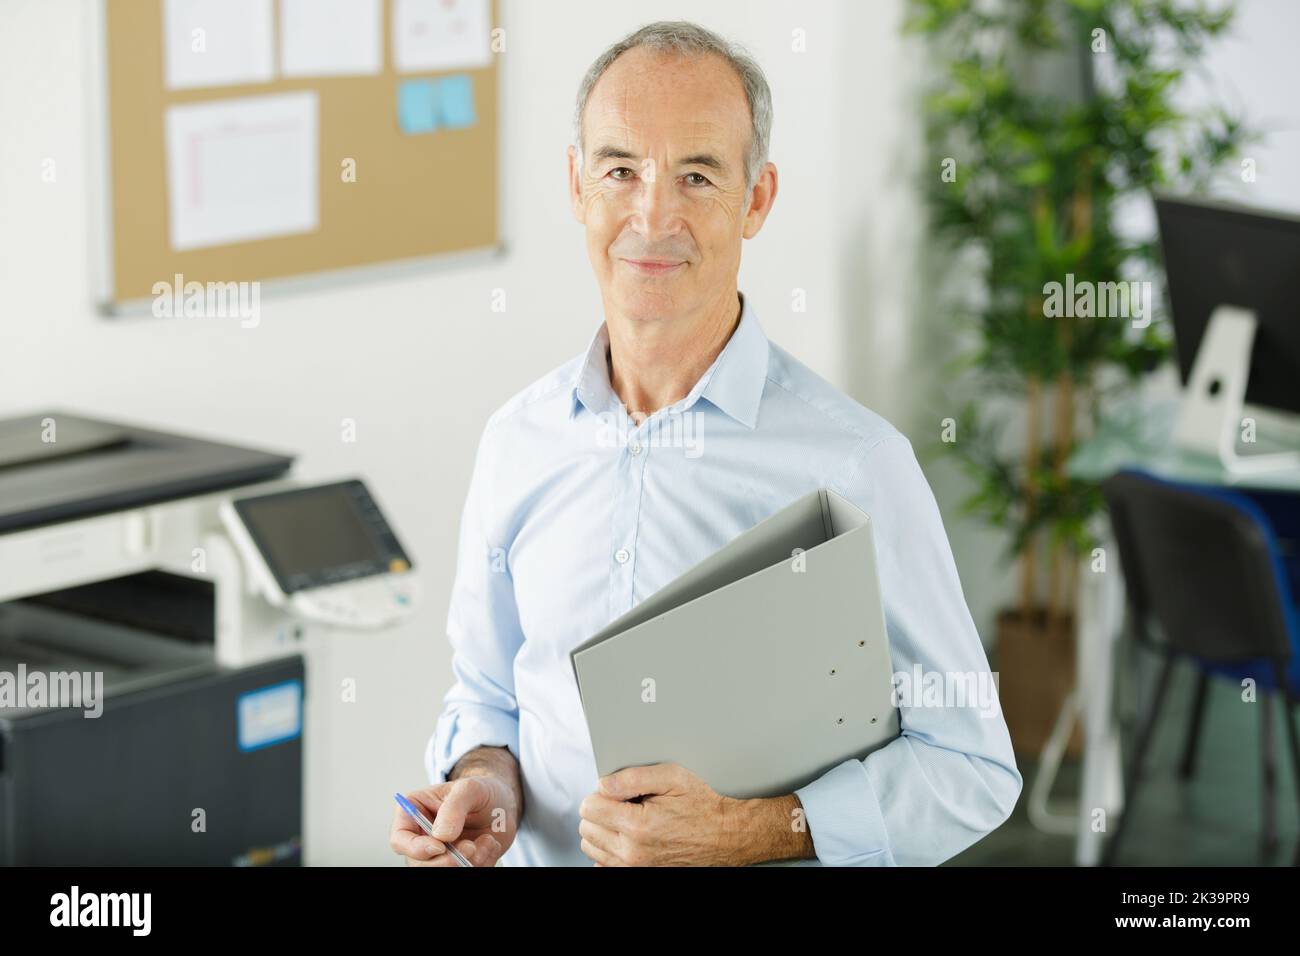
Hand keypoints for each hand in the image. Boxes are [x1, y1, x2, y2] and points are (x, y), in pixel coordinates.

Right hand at [390, 777, 517, 866]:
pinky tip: (490, 844)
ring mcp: (438, 855)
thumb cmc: (480, 792)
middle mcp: (422, 838)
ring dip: (467, 863)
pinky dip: (482, 864)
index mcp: (414, 813)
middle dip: (447, 861)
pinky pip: (464, 873)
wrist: (502, 805)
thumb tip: (441, 835)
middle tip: (470, 847)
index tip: (440, 846)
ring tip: (487, 841)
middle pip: (419, 864)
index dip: (415, 848)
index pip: (400, 839)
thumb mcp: (470, 789)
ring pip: (441, 872)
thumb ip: (454, 807)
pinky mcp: (456, 865)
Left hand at [578, 763, 740, 865]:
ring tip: (625, 820)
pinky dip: (608, 849)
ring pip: (591, 846)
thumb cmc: (700, 806)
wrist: (722, 836)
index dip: (601, 793)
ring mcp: (633, 868)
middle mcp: (632, 852)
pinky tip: (626, 837)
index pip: (589, 807)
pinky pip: (603, 863)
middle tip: (624, 804)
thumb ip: (632, 777)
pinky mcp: (636, 875)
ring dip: (601, 830)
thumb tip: (603, 784)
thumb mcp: (672, 777)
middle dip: (600, 811)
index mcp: (637, 825)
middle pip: (587, 827)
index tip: (617, 792)